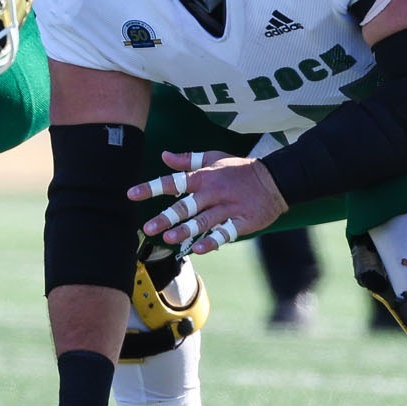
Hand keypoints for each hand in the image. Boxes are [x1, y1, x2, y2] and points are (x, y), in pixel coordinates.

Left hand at [131, 151, 286, 255]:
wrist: (275, 179)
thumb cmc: (240, 169)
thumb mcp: (214, 158)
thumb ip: (188, 160)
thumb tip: (164, 156)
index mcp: (204, 176)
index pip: (173, 182)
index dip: (151, 187)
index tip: (131, 194)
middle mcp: (213, 192)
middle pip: (186, 206)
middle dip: (166, 217)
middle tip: (147, 227)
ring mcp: (228, 208)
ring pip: (203, 221)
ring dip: (185, 230)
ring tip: (168, 239)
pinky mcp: (242, 222)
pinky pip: (225, 233)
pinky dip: (212, 241)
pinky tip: (198, 249)